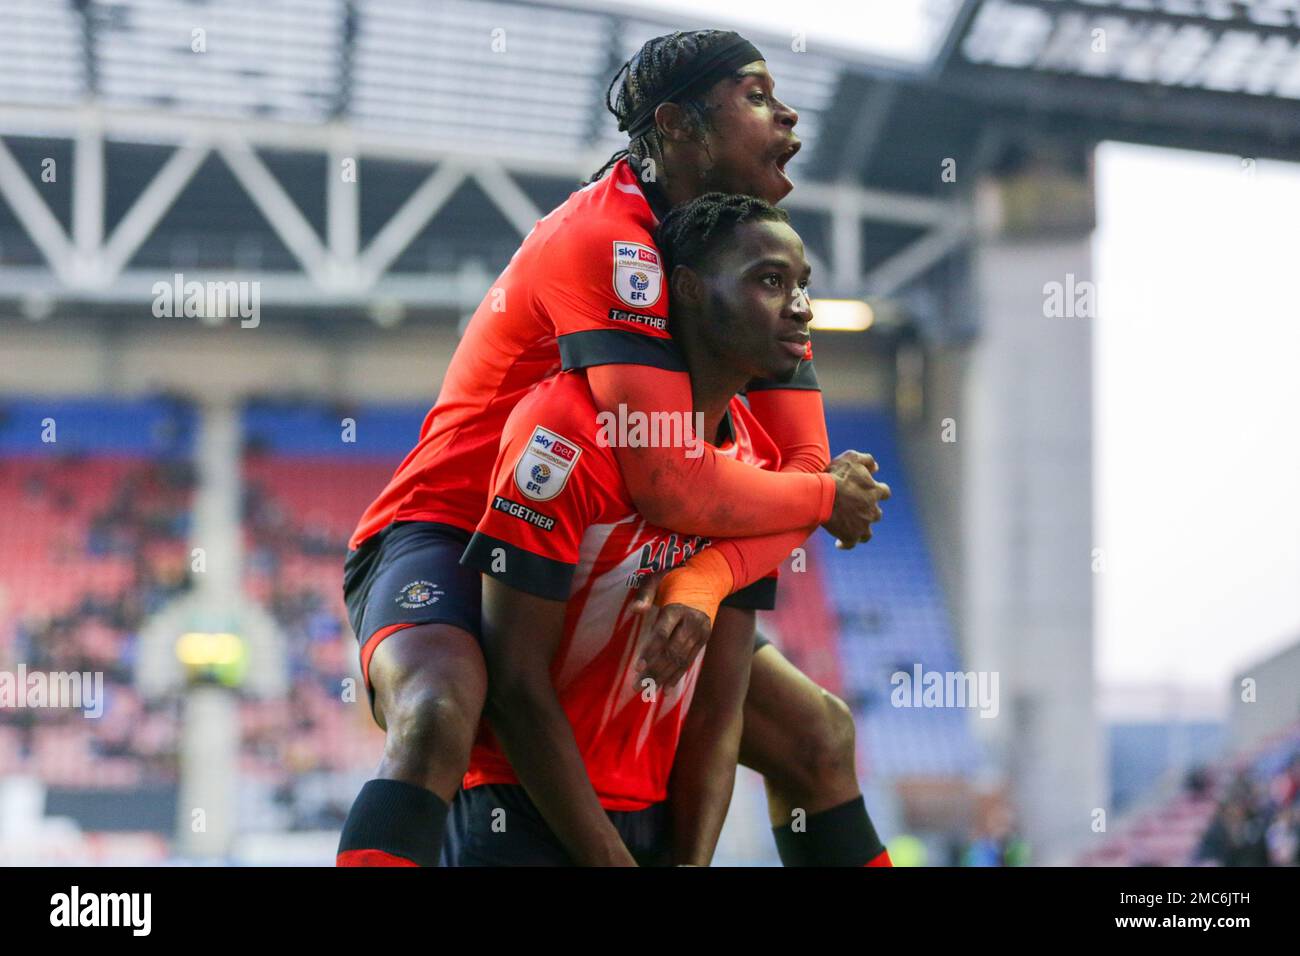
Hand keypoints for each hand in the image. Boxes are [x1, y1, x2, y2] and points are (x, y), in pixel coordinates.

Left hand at [631, 569, 712, 690]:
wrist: (710, 579)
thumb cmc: (676, 577)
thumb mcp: (657, 578)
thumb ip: (645, 594)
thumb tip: (634, 611)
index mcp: (678, 607)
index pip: (663, 634)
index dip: (650, 652)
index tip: (637, 667)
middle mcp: (691, 622)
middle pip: (672, 652)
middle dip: (654, 671)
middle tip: (636, 686)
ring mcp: (700, 632)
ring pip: (681, 660)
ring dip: (664, 677)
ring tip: (647, 690)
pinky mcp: (704, 639)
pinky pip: (690, 660)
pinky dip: (678, 675)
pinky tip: (666, 688)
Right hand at [822, 450, 889, 548]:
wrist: (824, 495)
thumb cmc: (837, 475)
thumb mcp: (852, 458)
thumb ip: (866, 460)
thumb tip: (875, 467)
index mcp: (875, 491)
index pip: (884, 492)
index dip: (878, 491)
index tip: (870, 491)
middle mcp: (873, 510)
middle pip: (876, 514)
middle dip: (868, 512)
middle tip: (856, 509)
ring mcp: (862, 525)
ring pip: (867, 533)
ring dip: (861, 531)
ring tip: (851, 529)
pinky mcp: (850, 536)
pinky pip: (850, 544)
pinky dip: (845, 544)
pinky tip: (839, 543)